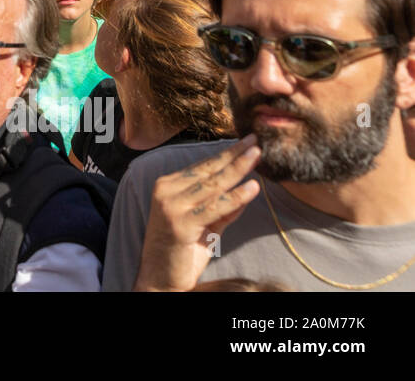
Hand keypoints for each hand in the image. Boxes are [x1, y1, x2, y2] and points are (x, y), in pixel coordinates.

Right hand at [133, 135, 260, 291]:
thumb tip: (247, 189)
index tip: (246, 142)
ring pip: (212, 184)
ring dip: (238, 168)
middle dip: (234, 155)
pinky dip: (236, 197)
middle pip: (208, 170)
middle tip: (256, 140)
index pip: (203, 166)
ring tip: (257, 155)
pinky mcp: (180, 223)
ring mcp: (171, 206)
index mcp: (168, 186)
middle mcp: (166, 191)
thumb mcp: (205, 225)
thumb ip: (223, 208)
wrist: (161, 280)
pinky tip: (252, 187)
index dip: (226, 154)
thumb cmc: (181, 252)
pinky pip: (215, 206)